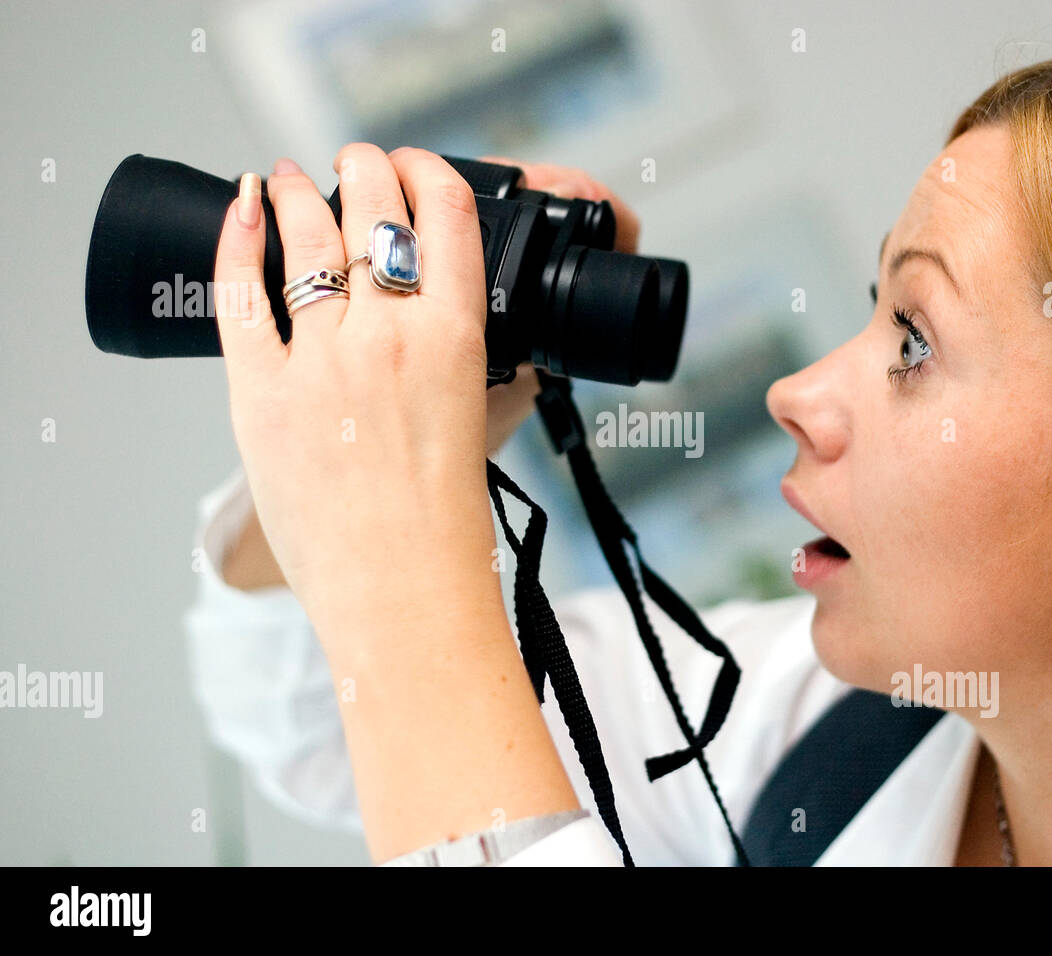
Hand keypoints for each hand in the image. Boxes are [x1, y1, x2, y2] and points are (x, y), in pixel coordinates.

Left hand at [211, 146, 635, 860]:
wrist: (397, 590)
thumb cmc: (450, 522)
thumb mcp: (491, 428)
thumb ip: (498, 369)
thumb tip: (507, 340)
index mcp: (458, 339)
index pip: (446, 214)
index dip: (429, 172)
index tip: (418, 167)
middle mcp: (390, 335)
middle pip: (374, 210)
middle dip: (366, 167)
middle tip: (357, 159)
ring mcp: (320, 359)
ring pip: (306, 237)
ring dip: (299, 190)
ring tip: (290, 176)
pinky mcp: (259, 390)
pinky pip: (242, 292)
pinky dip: (239, 238)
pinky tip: (242, 206)